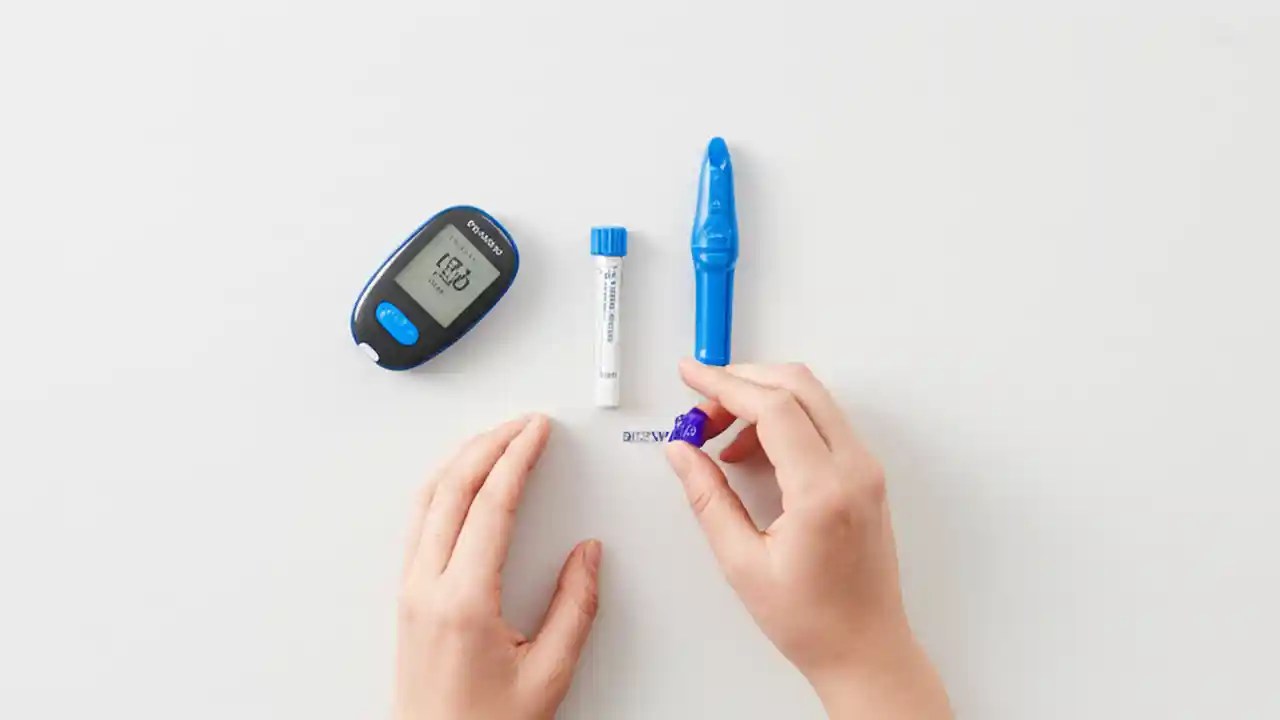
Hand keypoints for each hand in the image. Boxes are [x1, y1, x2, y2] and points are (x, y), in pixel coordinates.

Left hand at [396, 415, 601, 719]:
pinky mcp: (406, 599)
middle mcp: (427, 589)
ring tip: (493, 439)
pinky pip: (419, 523)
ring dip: (460, 460)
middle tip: (522, 424)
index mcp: (463, 602)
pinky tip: (460, 481)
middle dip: (489, 444)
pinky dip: (443, 487)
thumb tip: (587, 556)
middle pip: (452, 490)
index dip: (517, 458)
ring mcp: (410, 591)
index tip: (537, 432)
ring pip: (426, 501)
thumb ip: (575, 609)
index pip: (491, 506)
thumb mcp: (548, 675)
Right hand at [665, 360, 950, 718]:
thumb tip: (682, 451)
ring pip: (813, 399)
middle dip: (742, 382)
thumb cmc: (812, 621)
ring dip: (763, 400)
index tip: (691, 375)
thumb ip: (708, 498)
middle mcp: (854, 470)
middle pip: (798, 386)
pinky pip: (824, 423)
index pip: (774, 407)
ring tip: (719, 436)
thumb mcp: (743, 563)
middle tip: (701, 406)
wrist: (866, 650)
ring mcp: (866, 469)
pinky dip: (784, 419)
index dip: (725, 384)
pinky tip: (752, 450)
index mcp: (824, 491)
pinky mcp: (866, 475)